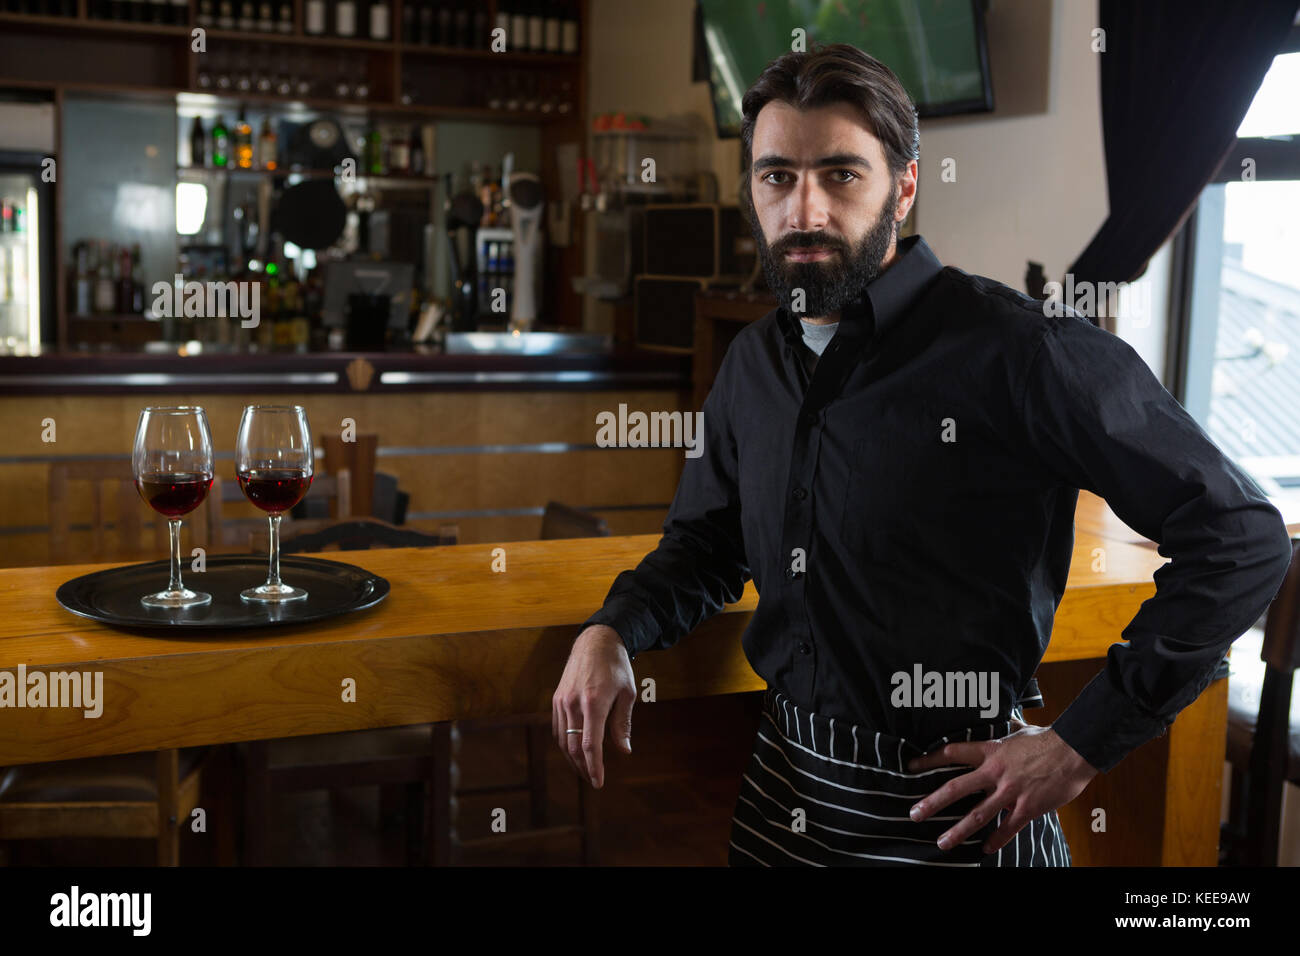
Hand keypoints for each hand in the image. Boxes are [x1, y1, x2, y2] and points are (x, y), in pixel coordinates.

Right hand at [552, 625, 635, 788]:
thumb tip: (624, 751)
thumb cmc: (616, 667)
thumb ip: (622, 723)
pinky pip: (558, 729)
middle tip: (593, 781)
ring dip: (572, 759)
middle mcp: (573, 703)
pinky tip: (574, 751)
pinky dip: (565, 744)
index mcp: (594, 702)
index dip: (594, 766)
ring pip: (563, 740)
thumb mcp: (627, 693)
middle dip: (583, 768)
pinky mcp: (557, 699)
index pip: (590, 744)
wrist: (596, 641)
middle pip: (574, 747)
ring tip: (585, 770)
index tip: (599, 782)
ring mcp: (562, 701)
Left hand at [905, 718, 1098, 853]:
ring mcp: (1011, 791)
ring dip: (958, 831)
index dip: (930, 760)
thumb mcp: (1019, 730)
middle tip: (914, 814)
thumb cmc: (1048, 739)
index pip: (952, 753)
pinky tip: (984, 850)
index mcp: (991, 751)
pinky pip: (1008, 828)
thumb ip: (1004, 728)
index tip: (911, 767)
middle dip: (932, 802)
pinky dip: (996, 841)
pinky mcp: (1028, 807)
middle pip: (956, 788)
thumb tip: (999, 717)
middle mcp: (995, 772)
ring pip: (978, 815)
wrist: (1075, 750)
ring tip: (942, 843)